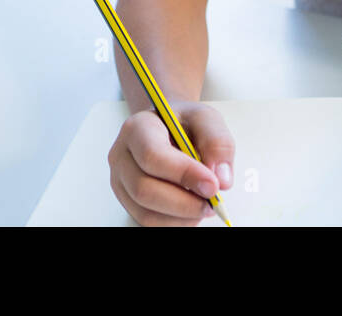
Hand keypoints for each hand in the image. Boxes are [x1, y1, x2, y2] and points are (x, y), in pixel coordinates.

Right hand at [109, 101, 235, 225]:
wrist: (167, 128)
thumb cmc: (183, 123)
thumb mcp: (205, 118)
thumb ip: (217, 142)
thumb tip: (221, 180)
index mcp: (137, 128)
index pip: (152, 155)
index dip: (183, 174)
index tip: (212, 185)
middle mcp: (121, 154)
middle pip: (144, 189)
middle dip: (183, 203)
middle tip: (212, 203)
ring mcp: (120, 180)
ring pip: (145, 211)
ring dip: (181, 216)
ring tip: (204, 206)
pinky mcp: (127, 200)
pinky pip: (147, 221)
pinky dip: (174, 223)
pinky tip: (190, 211)